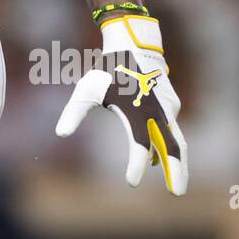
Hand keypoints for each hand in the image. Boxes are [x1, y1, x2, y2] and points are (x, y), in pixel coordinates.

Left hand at [55, 14, 188, 195]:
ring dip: (179, 163)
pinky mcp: (172, 104)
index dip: (136, 164)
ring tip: (176, 185)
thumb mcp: (85, 90)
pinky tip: (159, 158)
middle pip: (173, 147)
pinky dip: (168, 145)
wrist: (133, 45)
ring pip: (177, 140)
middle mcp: (156, 111)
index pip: (139, 144)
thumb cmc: (106, 70)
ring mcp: (168, 108)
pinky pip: (171, 129)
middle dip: (177, 172)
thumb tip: (60, 134)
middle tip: (176, 193)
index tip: (132, 182)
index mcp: (135, 111)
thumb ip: (73, 113)